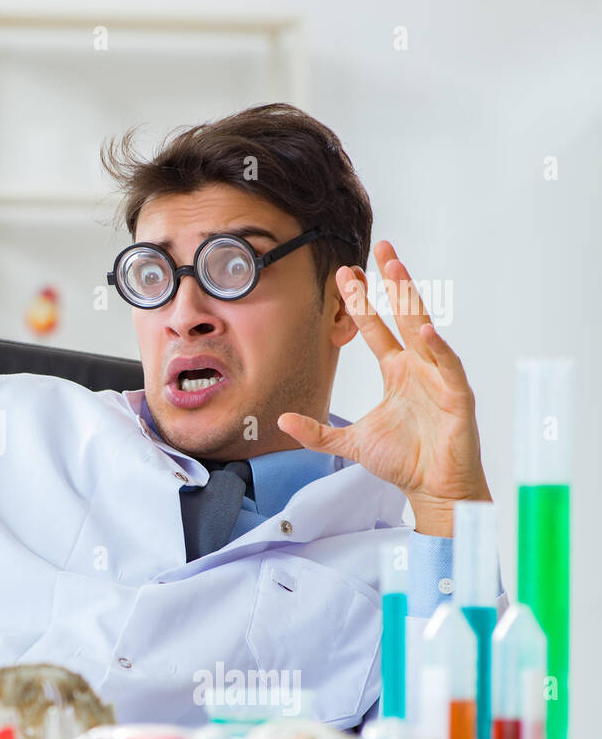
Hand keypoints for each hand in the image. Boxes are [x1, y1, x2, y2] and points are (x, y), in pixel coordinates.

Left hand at [277, 241, 490, 535]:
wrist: (433, 488)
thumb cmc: (402, 461)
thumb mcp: (348, 443)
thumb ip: (316, 432)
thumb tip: (281, 421)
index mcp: (397, 372)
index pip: (376, 327)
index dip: (361, 301)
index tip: (345, 273)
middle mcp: (418, 367)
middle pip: (404, 315)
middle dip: (393, 282)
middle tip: (382, 249)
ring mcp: (439, 379)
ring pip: (425, 330)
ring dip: (412, 300)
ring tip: (398, 271)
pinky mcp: (456, 398)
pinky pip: (448, 368)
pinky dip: (439, 350)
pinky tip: (425, 330)